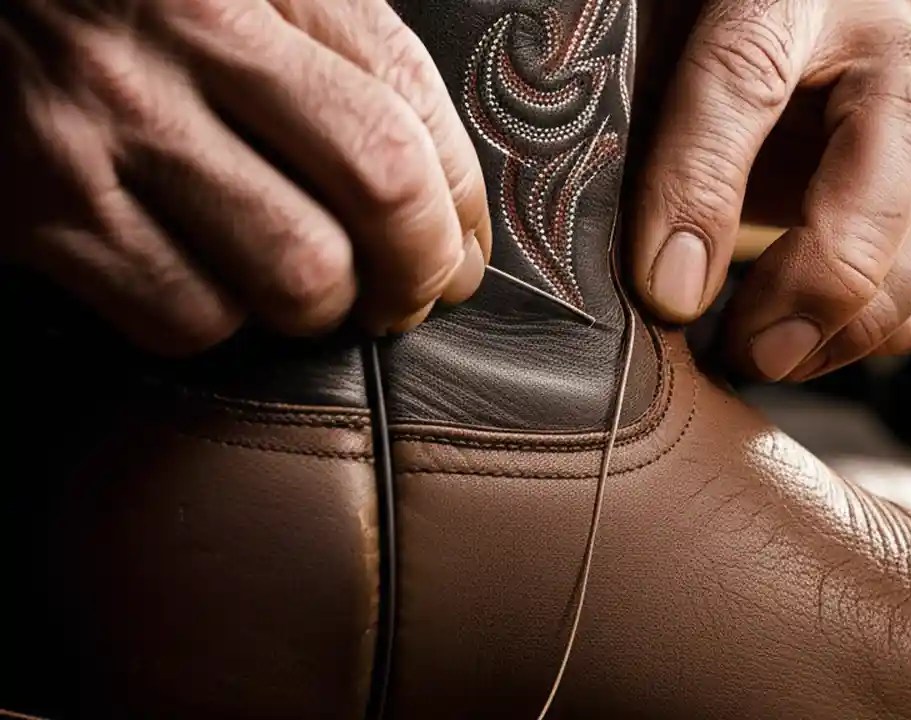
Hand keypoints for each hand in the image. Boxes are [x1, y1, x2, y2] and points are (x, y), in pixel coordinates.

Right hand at [0, 0, 490, 355]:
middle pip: (380, 185)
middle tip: (416, 291)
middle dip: (422, 265)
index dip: (463, 194)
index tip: (465, 244)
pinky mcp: (36, 207)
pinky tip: (216, 288)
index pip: (411, 92)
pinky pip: (184, 314)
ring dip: (324, 307)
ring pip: (296, 271)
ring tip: (314, 294)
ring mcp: (107, 120)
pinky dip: (222, 322)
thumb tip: (434, 176)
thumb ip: (326, 40)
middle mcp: (187, 32)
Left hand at [632, 0, 910, 380]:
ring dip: (871, 313)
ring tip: (777, 359)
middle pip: (904, 156)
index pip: (747, 79)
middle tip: (751, 349)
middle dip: (829, 277)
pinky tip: (811, 347)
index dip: (703, 190)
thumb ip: (668, 152)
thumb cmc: (719, 28)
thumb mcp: (669, 64)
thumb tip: (674, 289)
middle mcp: (893, 53)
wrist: (796, 16)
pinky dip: (886, 322)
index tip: (667, 293)